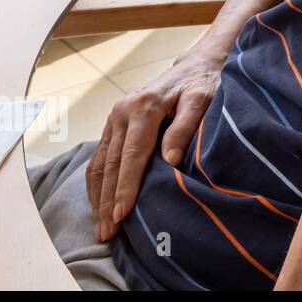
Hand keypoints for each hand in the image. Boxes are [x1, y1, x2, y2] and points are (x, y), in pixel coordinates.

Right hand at [85, 47, 224, 240]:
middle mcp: (121, 112)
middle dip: (107, 201)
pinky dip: (97, 184)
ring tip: (101, 229)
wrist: (194, 67)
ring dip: (98, 197)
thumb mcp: (202, 99)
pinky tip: (99, 205)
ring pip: (99, 164)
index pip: (131, 156)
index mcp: (143, 107)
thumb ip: (186, 126)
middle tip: (106, 234)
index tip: (121, 215)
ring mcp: (114, 118)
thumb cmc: (204, 84)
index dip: (125, 188)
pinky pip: (100, 158)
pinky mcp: (113, 124)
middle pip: (110, 165)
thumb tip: (171, 159)